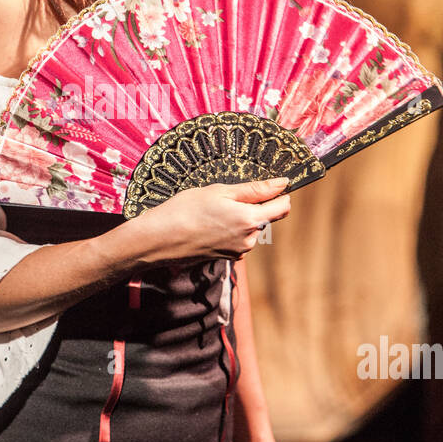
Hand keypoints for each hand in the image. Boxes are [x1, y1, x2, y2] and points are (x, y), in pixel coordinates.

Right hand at [128, 176, 291, 267]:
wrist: (159, 240)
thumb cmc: (186, 210)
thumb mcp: (220, 191)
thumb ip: (255, 189)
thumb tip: (283, 183)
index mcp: (250, 220)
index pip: (282, 207)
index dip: (279, 193)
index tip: (268, 184)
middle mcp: (249, 239)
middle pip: (266, 217)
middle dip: (254, 205)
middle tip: (225, 196)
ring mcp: (239, 251)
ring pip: (250, 228)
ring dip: (240, 217)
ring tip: (212, 211)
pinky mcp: (228, 257)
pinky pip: (238, 238)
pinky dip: (230, 229)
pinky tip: (209, 224)